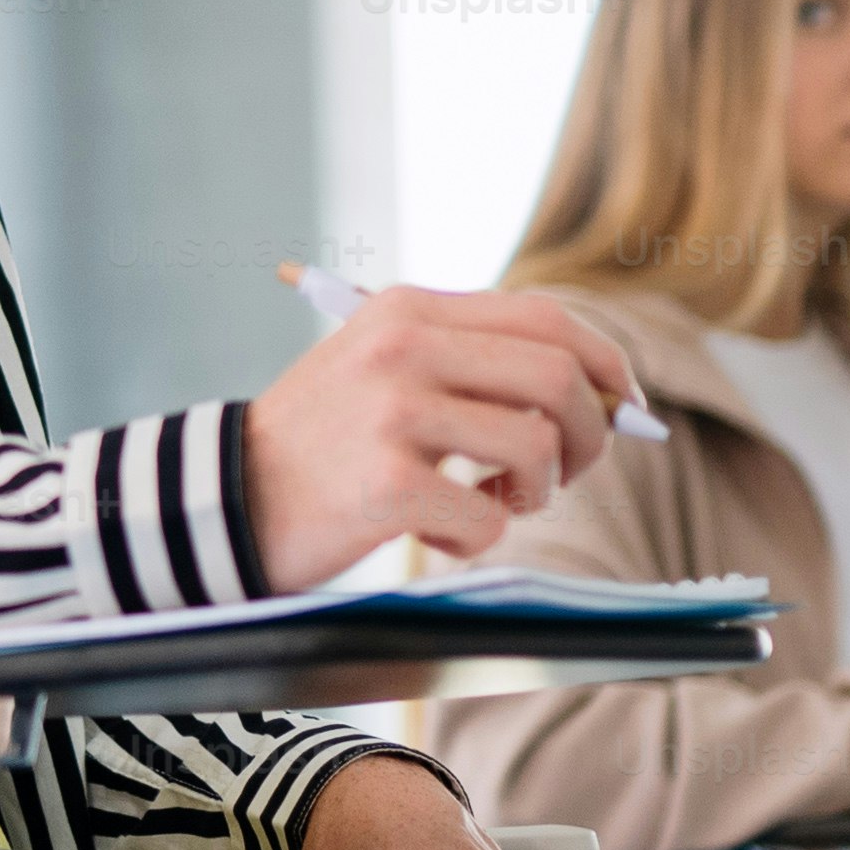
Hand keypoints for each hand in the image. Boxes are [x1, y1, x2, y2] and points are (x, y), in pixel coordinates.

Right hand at [238, 286, 627, 589]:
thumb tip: (608, 399)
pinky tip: (435, 536)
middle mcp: (402, 346)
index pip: (547, 318)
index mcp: (408, 309)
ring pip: (535, 445)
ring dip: (536, 491)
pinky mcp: (384, 482)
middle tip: (561, 475)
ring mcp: (392, 412)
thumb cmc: (324, 442)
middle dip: (587, 437)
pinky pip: (488, 519)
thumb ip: (477, 365)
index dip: (606, 364)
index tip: (623, 410)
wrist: (225, 498)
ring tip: (494, 504)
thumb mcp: (385, 368)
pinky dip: (477, 540)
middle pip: (558, 377)